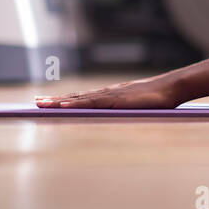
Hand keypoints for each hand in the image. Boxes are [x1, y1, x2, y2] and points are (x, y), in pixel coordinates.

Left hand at [35, 75, 182, 109]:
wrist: (172, 88)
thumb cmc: (159, 99)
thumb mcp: (138, 107)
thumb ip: (125, 111)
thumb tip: (117, 120)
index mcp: (111, 96)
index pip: (83, 98)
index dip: (65, 100)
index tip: (48, 101)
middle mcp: (107, 93)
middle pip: (77, 97)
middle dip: (55, 100)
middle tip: (36, 102)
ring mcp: (111, 95)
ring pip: (80, 99)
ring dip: (60, 102)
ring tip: (43, 104)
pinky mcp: (116, 99)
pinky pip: (92, 102)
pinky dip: (77, 104)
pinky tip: (64, 105)